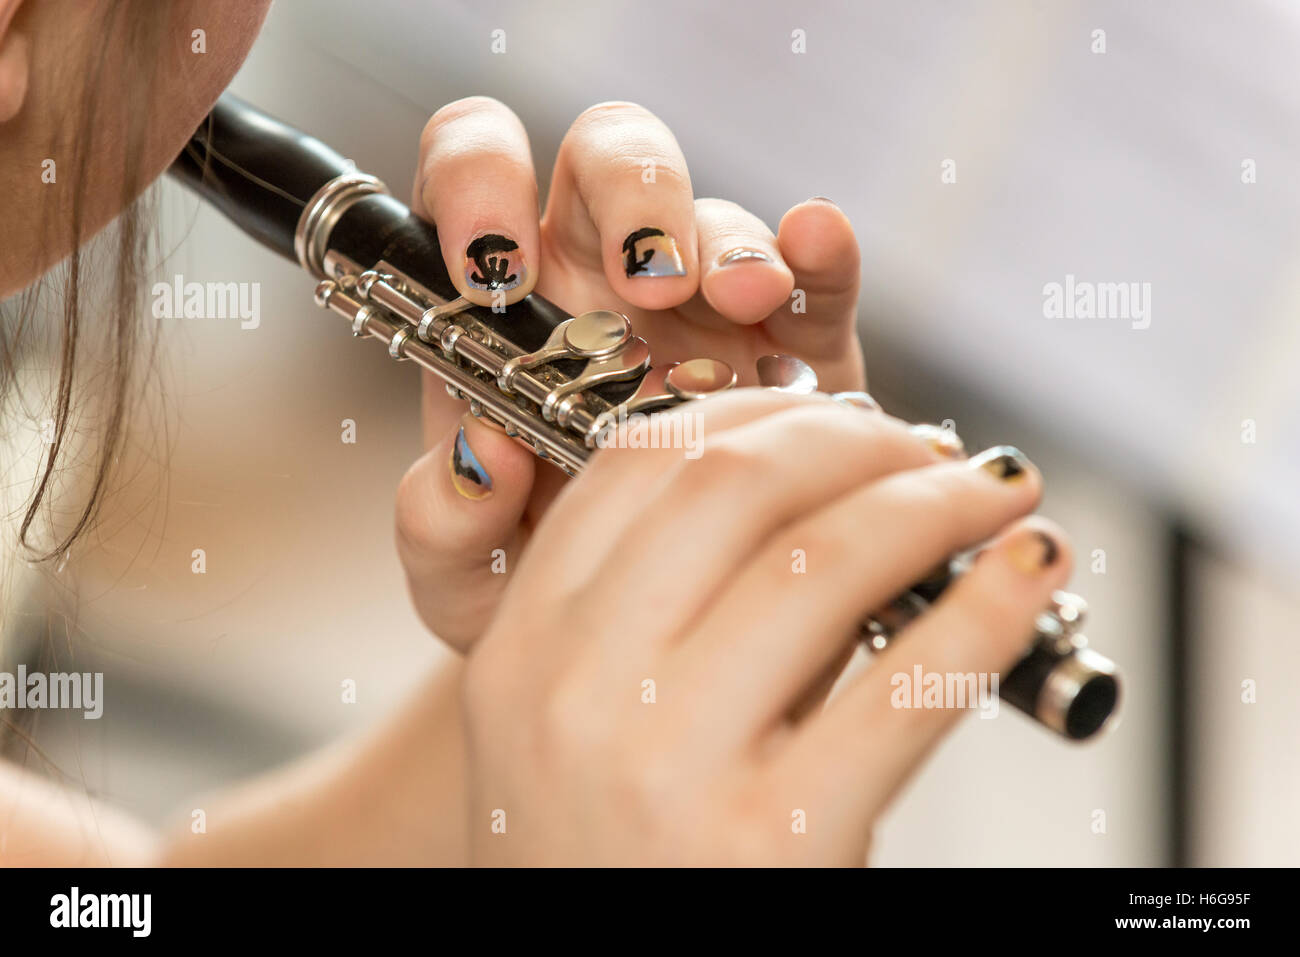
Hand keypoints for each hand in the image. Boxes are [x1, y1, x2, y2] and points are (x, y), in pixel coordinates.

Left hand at [395, 98, 865, 650]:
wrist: (658, 658)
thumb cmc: (546, 599)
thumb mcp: (467, 582)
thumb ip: (439, 525)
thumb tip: (480, 452)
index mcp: (507, 317)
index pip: (475, 174)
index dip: (478, 179)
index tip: (492, 267)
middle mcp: (603, 289)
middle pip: (608, 158)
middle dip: (629, 193)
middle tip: (641, 284)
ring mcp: (703, 310)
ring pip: (715, 213)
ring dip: (727, 241)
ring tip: (737, 304)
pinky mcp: (794, 346)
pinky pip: (817, 271)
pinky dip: (821, 249)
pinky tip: (813, 249)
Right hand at [459, 391, 1071, 864]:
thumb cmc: (605, 854)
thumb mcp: (571, 720)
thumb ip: (645, 602)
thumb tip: (799, 474)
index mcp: (521, 647)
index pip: (638, 463)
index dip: (755, 411)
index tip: (828, 410)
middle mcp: (580, 693)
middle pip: (735, 485)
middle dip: (856, 438)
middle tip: (926, 445)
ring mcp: (670, 766)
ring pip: (828, 562)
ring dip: (938, 502)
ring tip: (992, 495)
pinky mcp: (775, 842)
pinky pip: (907, 685)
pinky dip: (987, 613)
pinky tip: (1026, 579)